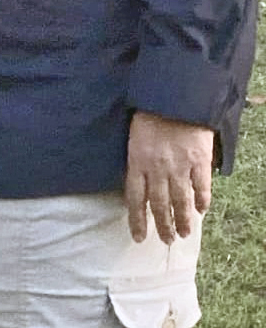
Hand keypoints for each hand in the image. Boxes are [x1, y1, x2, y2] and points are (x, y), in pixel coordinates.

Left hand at [124, 110, 213, 243]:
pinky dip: (202, 201)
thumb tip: (139, 185)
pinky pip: (202, 187)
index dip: (137, 219)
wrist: (174, 97)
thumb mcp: (134, 137)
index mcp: (137, 160)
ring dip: (183, 220)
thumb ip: (137, 161)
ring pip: (181, 201)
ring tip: (184, 233)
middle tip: (167, 239)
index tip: (138, 237)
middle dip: (163, 226)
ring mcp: (180, 165)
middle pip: (159, 204)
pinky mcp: (199, 161)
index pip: (134, 198)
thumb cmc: (149, 114)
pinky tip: (201, 210)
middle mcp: (157, 167)